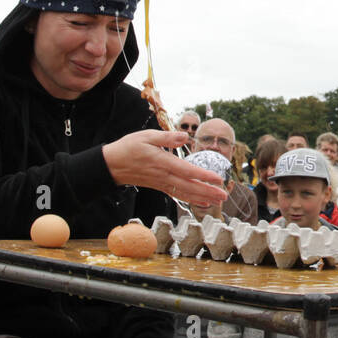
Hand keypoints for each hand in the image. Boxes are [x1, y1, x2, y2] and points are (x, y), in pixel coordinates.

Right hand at [103, 130, 228, 206]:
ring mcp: (162, 183)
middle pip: (189, 186)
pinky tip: (203, 202)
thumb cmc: (129, 147)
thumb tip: (184, 136)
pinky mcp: (160, 186)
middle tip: (224, 195)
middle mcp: (163, 175)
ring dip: (203, 197)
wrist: (112, 164)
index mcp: (162, 162)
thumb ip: (166, 137)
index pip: (186, 170)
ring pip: (185, 193)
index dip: (203, 176)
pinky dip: (192, 199)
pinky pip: (178, 194)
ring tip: (219, 201)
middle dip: (208, 191)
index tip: (218, 179)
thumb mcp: (146, 136)